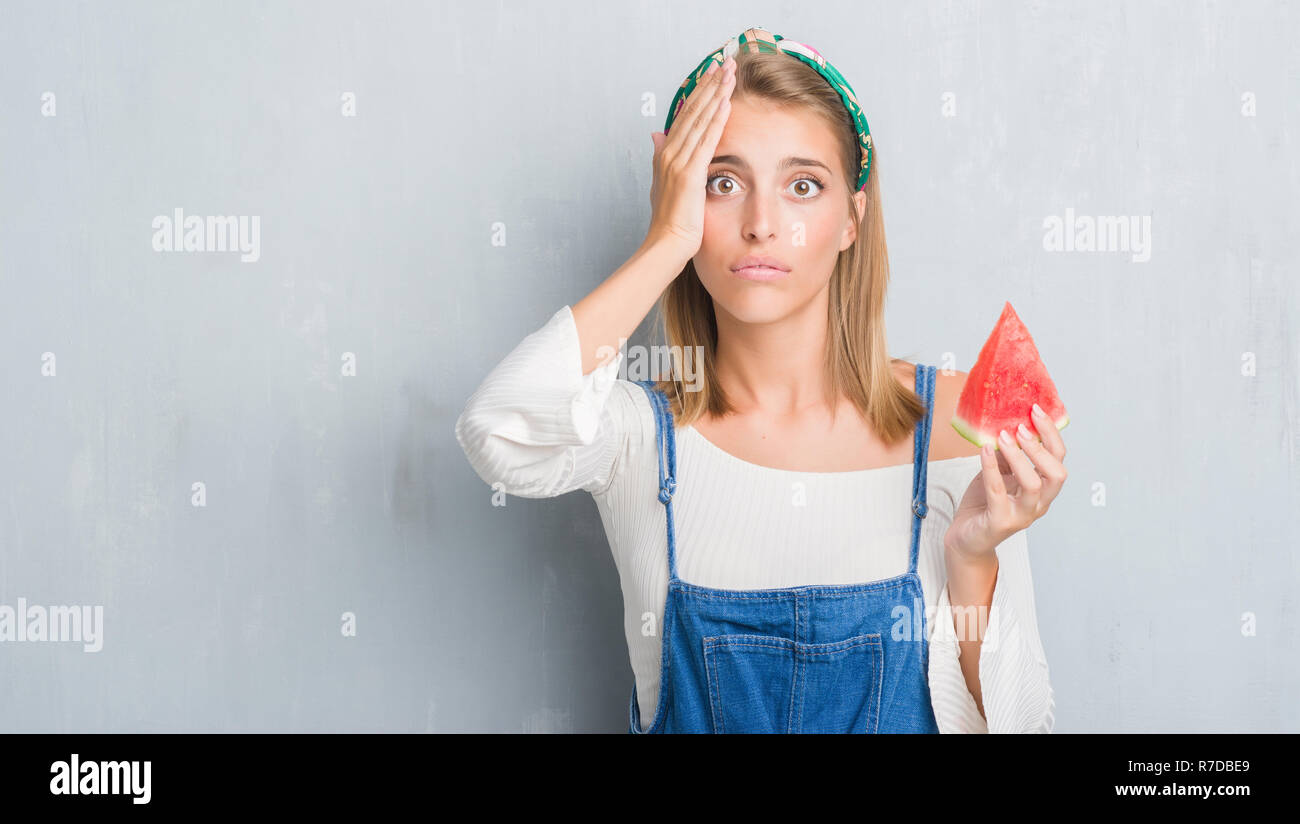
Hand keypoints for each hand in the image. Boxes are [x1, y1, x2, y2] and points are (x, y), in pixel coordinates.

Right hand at [645, 55, 735, 261]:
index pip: (685, 116)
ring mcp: (678, 163)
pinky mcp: (689, 174)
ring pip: (699, 120)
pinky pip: (705, 141)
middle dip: (710, 84)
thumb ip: (662, 159)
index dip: (699, 93)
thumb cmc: (670, 223)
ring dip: (715, 94)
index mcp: (666, 155)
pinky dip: (716, 120)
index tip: (713, 74)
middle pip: (692, 111)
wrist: (666, 246)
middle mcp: (669, 154)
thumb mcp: (663, 186)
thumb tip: (656, 135)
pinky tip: (726, 102)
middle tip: (725, 61)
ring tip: (729, 72)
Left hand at [945, 403, 1068, 560]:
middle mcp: (1039, 503)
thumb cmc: (984, 504)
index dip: (1051, 434)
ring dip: (1019, 457)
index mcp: (1043, 489)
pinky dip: (991, 469)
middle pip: (1056, 474)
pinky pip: (998, 493)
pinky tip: (984, 450)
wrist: (966, 538)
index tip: (1036, 410)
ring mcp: (1022, 515)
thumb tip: (1008, 422)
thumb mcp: (999, 473)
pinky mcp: (1000, 522)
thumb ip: (1008, 453)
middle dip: (1041, 447)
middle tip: (1021, 427)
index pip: (1058, 459)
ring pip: (1033, 484)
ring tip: (1003, 437)